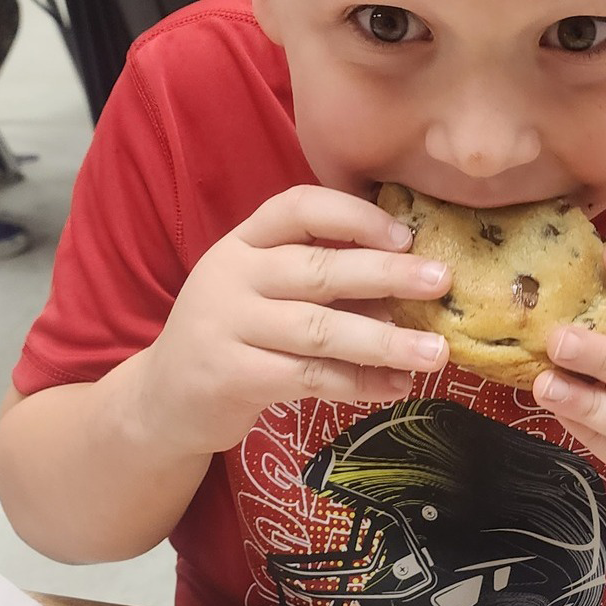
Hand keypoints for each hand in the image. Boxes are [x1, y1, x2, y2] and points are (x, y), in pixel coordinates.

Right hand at [134, 185, 451, 457]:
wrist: (163, 398)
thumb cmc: (238, 333)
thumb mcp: (268, 292)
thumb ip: (326, 282)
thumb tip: (412, 290)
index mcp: (245, 241)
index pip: (298, 207)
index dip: (354, 216)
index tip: (406, 233)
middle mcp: (232, 275)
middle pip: (318, 269)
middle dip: (387, 274)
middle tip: (442, 280)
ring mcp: (227, 326)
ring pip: (319, 329)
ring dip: (385, 340)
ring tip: (437, 352)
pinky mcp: (231, 376)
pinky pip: (309, 376)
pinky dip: (360, 382)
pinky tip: (397, 385)